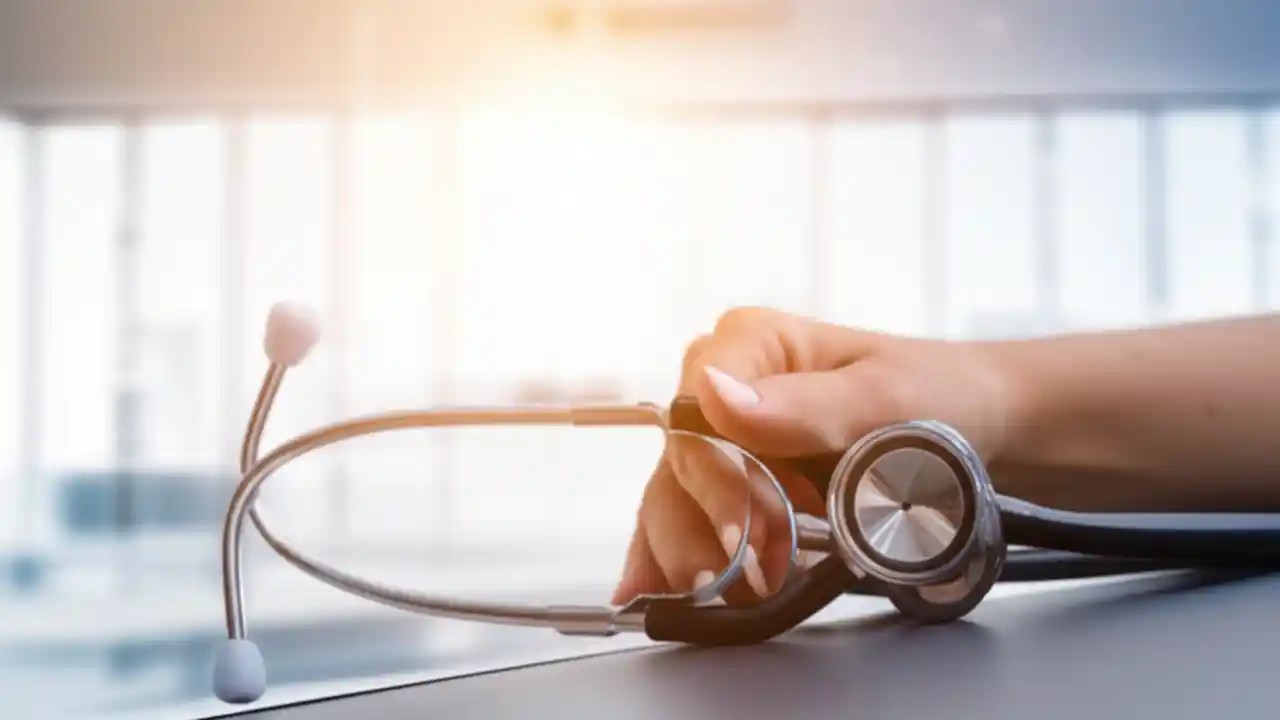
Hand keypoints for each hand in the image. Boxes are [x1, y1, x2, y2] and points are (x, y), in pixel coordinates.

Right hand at [612, 307, 1014, 604]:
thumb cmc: (943, 397)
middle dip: (715, 524)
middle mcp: (727, 386)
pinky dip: (675, 558)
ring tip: (733, 593)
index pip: (699, 410)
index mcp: (754, 343)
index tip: (756, 530)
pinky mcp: (738, 485)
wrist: (985, 432)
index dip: (719, 475)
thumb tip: (715, 394)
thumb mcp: (887, 398)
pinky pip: (686, 519)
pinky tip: (663, 590)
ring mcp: (728, 439)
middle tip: (760, 573)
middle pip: (683, 460)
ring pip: (674, 497)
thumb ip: (806, 403)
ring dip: (696, 551)